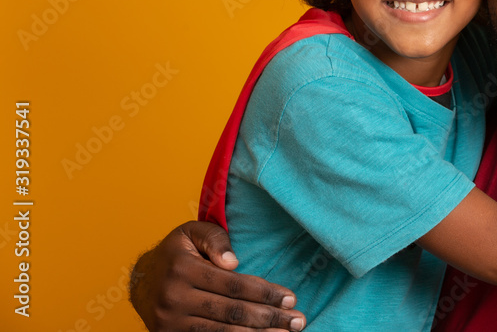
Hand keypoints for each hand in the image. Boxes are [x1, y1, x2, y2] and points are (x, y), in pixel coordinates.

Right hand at [129, 221, 305, 330]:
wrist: (140, 281)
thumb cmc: (176, 252)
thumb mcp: (191, 232)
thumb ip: (215, 238)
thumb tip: (234, 261)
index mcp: (183, 269)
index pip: (233, 285)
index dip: (264, 293)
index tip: (290, 297)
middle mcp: (175, 298)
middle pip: (231, 312)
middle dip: (268, 317)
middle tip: (297, 321)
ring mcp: (171, 322)